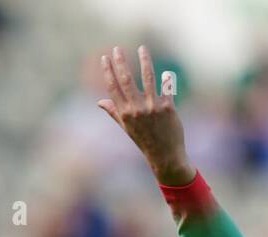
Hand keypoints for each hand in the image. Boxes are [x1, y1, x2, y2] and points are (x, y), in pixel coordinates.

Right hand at [98, 44, 194, 185]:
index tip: (104, 57)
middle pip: (126, 80)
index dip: (107, 71)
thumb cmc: (145, 141)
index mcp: (125, 113)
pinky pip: (167, 89)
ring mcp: (153, 108)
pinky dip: (166, 80)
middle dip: (120, 62)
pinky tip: (166, 73)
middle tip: (117, 48)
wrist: (165, 157)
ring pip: (148, 78)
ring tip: (142, 48)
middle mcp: (137, 109)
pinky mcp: (168, 109)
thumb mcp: (127, 128)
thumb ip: (114, 112)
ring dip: (144, 61)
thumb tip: (99, 102)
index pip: (113, 87)